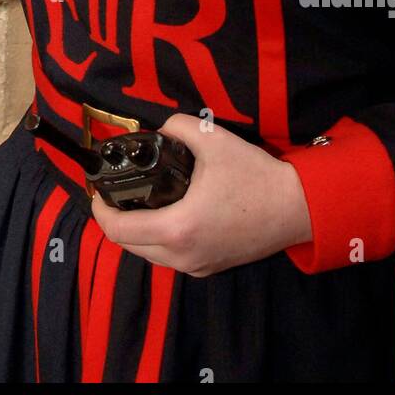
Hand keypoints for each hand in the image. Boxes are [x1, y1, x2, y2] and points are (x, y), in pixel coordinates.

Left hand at [88, 113, 311, 276]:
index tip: (97, 191)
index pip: (119, 230)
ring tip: (141, 199)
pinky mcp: (210, 268)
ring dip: (138, 231)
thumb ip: (177, 127)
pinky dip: (159, 239)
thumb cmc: (254, 176)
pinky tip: (168, 212)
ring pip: (149, 254)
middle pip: (129, 245)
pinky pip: (170, 257)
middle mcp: (181, 257)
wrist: (297, 208)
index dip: (100, 211)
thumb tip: (160, 130)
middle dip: (116, 219)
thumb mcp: (213, 139)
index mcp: (176, 229)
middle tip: (118, 191)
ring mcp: (196, 267)